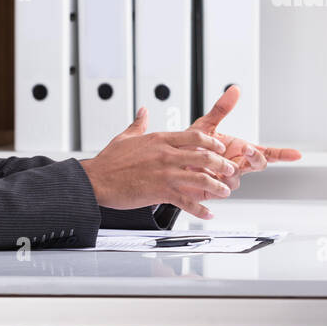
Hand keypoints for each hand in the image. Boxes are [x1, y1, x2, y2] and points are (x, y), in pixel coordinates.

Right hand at [80, 107, 234, 220]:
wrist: (96, 180)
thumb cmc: (109, 161)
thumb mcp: (125, 137)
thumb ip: (138, 124)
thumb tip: (143, 111)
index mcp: (160, 140)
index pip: (194, 136)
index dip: (212, 141)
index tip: (220, 146)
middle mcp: (166, 154)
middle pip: (204, 155)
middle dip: (221, 163)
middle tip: (230, 169)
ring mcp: (165, 173)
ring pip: (200, 178)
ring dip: (217, 186)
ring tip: (225, 191)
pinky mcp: (160, 191)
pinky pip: (186, 201)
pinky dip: (200, 209)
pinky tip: (207, 213)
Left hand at [188, 85, 302, 192]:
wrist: (170, 164)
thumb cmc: (190, 147)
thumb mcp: (206, 125)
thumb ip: (221, 109)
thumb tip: (234, 89)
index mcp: (239, 150)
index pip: (265, 152)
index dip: (282, 154)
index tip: (297, 154)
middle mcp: (236, 164)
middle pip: (258, 165)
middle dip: (256, 157)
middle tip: (247, 149)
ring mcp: (226, 179)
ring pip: (237, 178)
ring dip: (230, 169)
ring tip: (214, 162)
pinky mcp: (214, 191)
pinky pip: (221, 189)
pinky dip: (215, 182)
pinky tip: (206, 175)